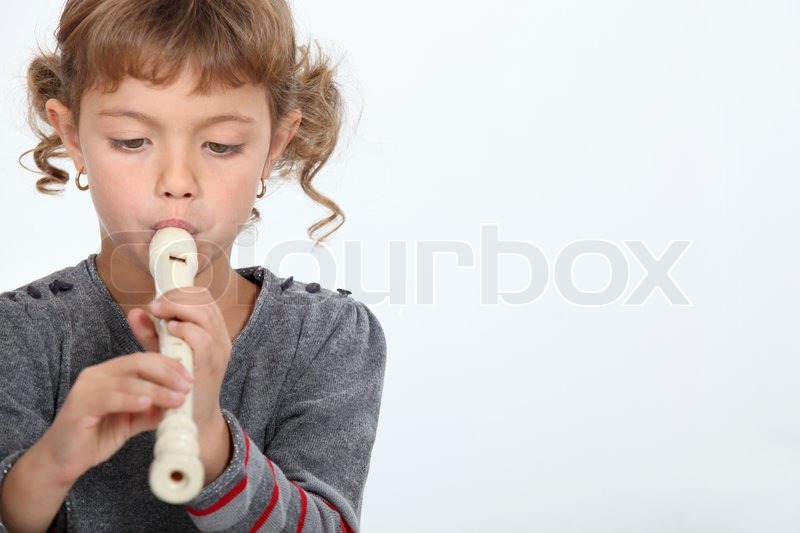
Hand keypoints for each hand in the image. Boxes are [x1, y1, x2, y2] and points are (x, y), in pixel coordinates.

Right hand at [41, 352, 192, 485]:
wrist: (64, 461)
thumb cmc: (97, 436)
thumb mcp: (133, 421)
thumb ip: (153, 410)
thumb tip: (180, 403)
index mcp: (111, 373)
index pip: (145, 359)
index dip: (170, 365)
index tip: (190, 377)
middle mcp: (98, 375)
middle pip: (138, 363)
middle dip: (167, 373)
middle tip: (187, 385)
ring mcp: (86, 388)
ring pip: (127, 381)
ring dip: (157, 389)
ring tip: (177, 398)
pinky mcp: (79, 406)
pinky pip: (108, 398)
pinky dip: (131, 399)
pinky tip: (148, 404)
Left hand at [127, 287, 231, 447]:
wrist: (194, 420)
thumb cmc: (180, 385)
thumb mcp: (167, 353)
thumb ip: (151, 333)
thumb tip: (134, 313)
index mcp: (214, 331)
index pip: (204, 297)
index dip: (181, 291)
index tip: (159, 299)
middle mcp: (221, 337)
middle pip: (204, 300)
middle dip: (177, 297)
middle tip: (155, 305)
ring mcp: (218, 351)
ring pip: (204, 314)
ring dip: (179, 309)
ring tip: (159, 314)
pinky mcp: (210, 365)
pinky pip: (202, 338)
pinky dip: (184, 329)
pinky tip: (168, 330)